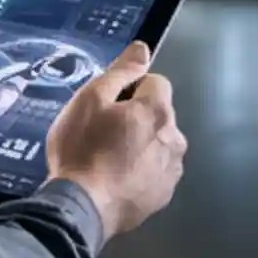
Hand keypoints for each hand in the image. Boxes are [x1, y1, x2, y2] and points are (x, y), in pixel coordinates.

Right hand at [47, 41, 187, 241]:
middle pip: (158, 114)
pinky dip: (141, 171)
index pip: (155, 82)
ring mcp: (173, 169)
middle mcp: (176, 137)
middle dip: (137, 117)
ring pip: (159, 143)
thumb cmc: (82, 149)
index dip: (130, 89)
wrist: (82, 208)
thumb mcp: (91, 100)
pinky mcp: (164, 195)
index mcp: (160, 110)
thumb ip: (121, 72)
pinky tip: (117, 180)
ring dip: (141, 144)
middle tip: (104, 133)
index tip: (107, 106)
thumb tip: (143, 49)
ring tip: (108, 160)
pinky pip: (156, 171)